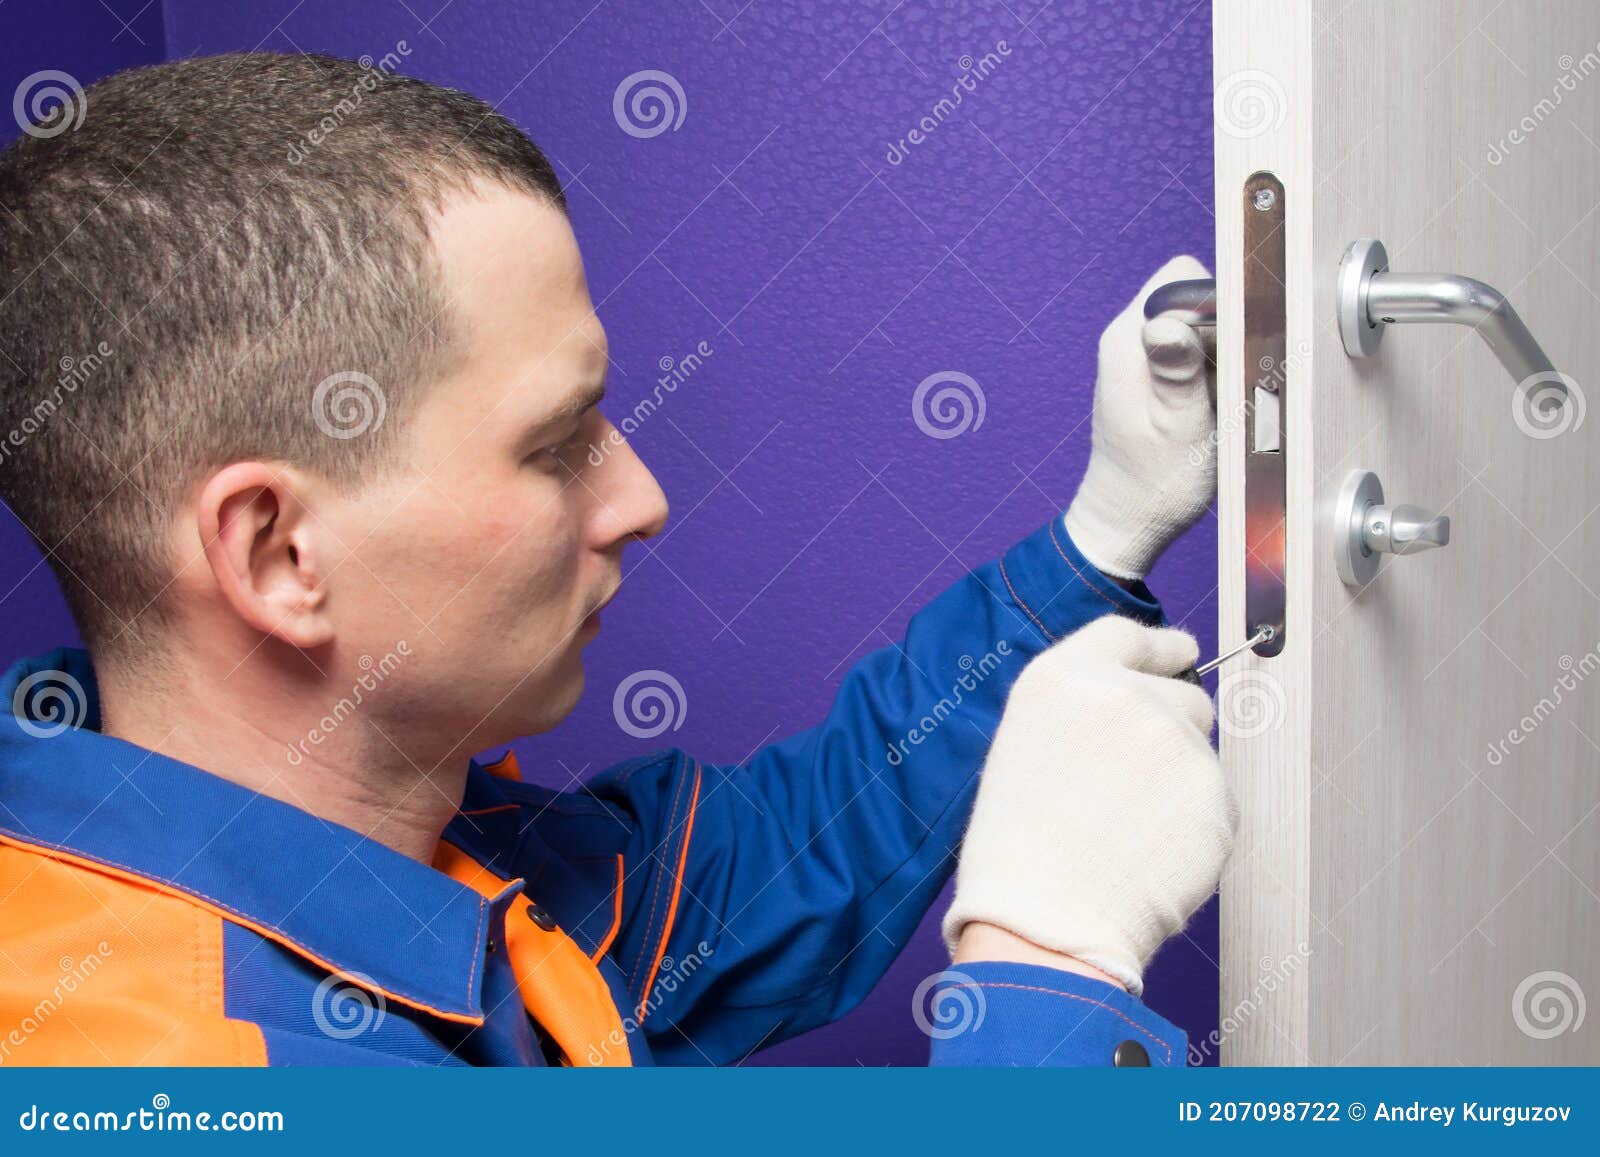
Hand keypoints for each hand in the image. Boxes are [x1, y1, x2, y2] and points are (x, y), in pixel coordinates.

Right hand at [942, 615, 1234, 995]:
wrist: (1046, 917)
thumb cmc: (1021, 846)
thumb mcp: (1028, 744)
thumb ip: (1085, 709)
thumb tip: (1144, 704)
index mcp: (1064, 677)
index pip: (1129, 635)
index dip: (1160, 649)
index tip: (1181, 654)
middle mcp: (1125, 694)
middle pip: (1184, 694)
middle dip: (1173, 728)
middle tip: (1134, 784)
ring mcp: (1175, 741)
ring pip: (1202, 750)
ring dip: (1181, 779)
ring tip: (1130, 829)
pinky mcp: (1215, 792)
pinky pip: (1217, 801)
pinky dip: (1195, 825)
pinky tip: (1151, 854)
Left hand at [1063, 255, 1216, 580]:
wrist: (1129, 518)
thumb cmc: (1155, 483)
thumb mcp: (1178, 427)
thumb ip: (1177, 370)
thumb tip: (1166, 323)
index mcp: (1129, 341)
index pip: (1183, 279)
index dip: (1221, 305)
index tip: (1233, 350)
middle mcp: (1130, 339)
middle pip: (1199, 299)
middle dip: (1228, 334)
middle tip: (1228, 387)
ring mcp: (1143, 356)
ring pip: (1205, 327)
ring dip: (1227, 358)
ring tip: (1219, 405)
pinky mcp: (1157, 375)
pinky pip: (1200, 354)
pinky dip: (1218, 376)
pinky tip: (1214, 410)